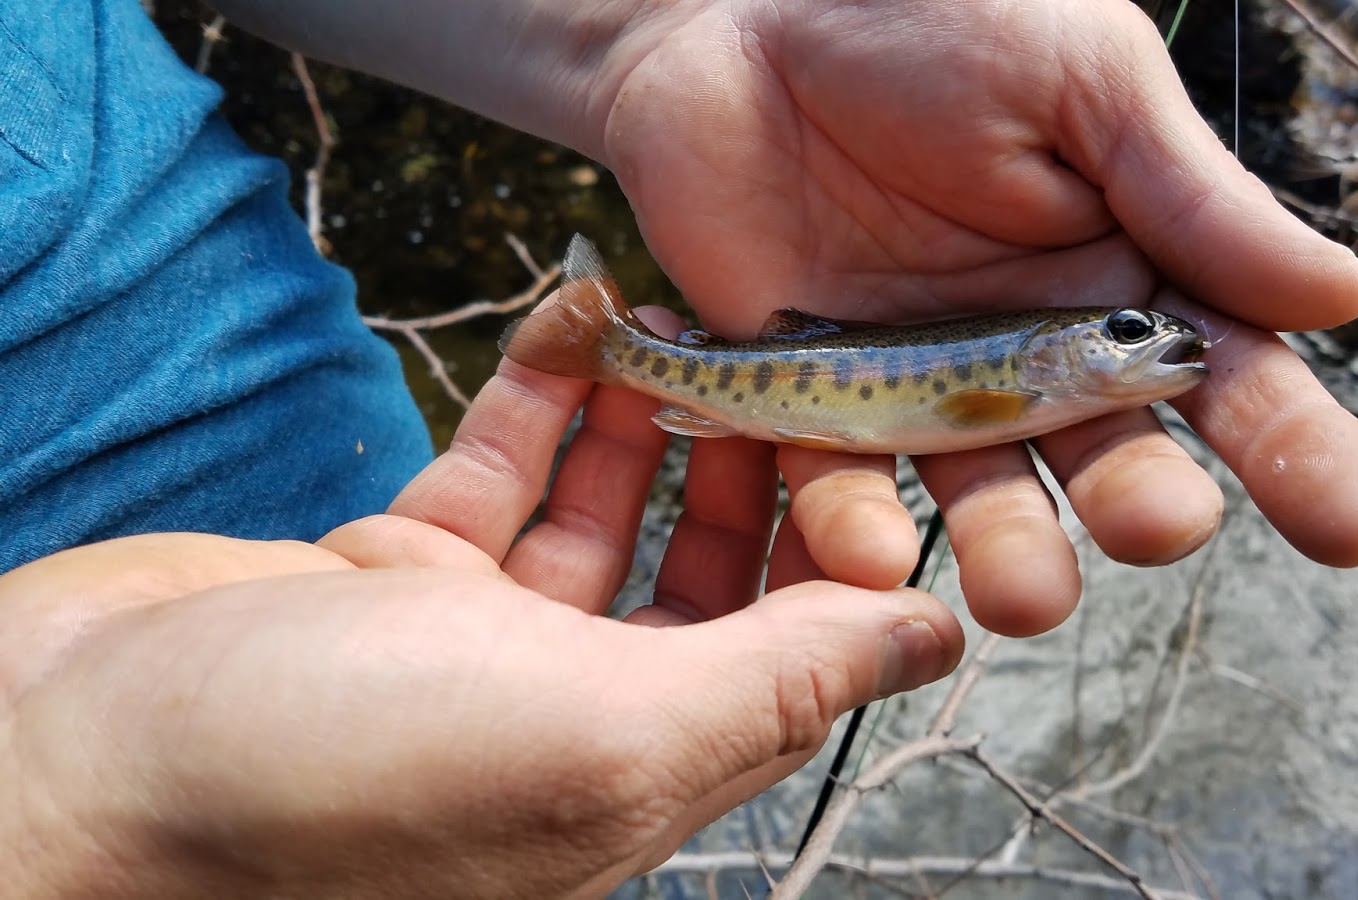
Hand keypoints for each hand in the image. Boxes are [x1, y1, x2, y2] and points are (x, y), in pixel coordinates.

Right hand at [0, 362, 962, 897]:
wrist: (74, 768)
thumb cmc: (335, 785)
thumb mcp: (601, 736)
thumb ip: (777, 682)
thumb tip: (936, 642)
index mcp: (644, 769)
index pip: (799, 650)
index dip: (846, 538)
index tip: (872, 425)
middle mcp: (572, 711)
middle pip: (709, 574)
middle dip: (749, 460)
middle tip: (776, 352)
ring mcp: (476, 642)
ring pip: (603, 511)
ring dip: (649, 413)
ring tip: (681, 318)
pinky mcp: (387, 574)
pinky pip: (496, 471)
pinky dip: (542, 398)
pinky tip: (579, 313)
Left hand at [594, 0, 1357, 634]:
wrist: (733, 10)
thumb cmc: (925, 16)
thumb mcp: (1083, 80)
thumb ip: (1192, 197)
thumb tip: (1343, 298)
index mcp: (1125, 271)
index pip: (1231, 377)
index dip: (1297, 454)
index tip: (1353, 528)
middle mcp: (1038, 350)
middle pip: (1110, 459)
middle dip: (1142, 505)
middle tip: (1155, 525)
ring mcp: (927, 385)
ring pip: (983, 497)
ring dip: (1011, 554)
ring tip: (1027, 594)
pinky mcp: (817, 403)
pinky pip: (841, 486)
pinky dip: (854, 529)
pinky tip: (873, 554)